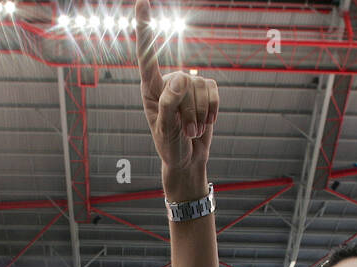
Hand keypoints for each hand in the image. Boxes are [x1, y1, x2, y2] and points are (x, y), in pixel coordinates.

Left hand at [136, 0, 217, 195]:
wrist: (188, 160)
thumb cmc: (170, 146)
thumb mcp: (165, 129)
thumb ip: (169, 104)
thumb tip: (181, 79)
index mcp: (149, 88)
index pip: (146, 56)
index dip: (145, 29)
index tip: (142, 2)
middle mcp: (168, 81)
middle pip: (184, 84)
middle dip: (187, 114)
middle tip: (183, 133)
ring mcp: (188, 84)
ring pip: (200, 89)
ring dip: (199, 117)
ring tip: (191, 131)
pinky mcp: (206, 90)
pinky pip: (214, 92)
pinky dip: (212, 111)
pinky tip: (205, 123)